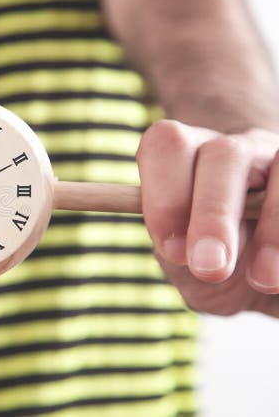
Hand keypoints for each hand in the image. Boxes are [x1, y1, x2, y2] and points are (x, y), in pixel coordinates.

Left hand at [137, 120, 278, 316]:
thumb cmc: (227, 277)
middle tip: (210, 268)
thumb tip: (179, 248)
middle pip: (224, 154)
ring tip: (262, 279)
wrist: (276, 285)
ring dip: (272, 226)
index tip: (172, 252)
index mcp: (192, 163)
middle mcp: (240, 152)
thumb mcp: (194, 273)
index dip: (164, 194)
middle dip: (213, 213)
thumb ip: (180, 258)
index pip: (167, 145)